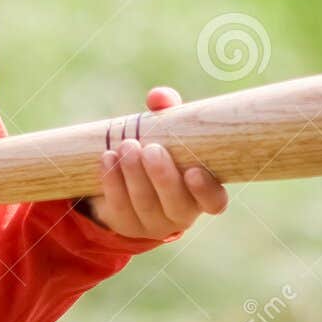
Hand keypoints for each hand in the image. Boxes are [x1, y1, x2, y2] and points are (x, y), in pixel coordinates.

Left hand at [77, 87, 229, 239]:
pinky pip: (118, 207)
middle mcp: (181, 214)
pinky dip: (112, 181)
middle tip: (151, 149)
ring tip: (126, 146)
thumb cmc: (159, 150)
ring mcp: (152, 223)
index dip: (206, 191)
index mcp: (201, 193)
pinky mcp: (125, 224)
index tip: (194, 172)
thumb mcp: (166, 132)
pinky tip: (107, 158)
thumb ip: (167, 114)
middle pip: (176, 204)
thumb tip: (159, 97)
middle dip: (163, 177)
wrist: (123, 179)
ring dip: (134, 175)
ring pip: (145, 205)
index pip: (214, 201)